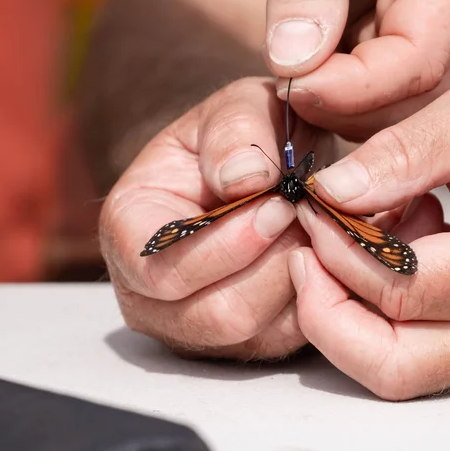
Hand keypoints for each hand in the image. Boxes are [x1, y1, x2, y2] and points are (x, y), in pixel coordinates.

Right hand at [98, 78, 336, 359]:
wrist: (270, 165)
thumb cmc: (244, 135)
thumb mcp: (239, 107)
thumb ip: (237, 132)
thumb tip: (245, 180)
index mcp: (128, 231)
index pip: (162, 271)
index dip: (226, 243)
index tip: (279, 202)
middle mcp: (150, 295)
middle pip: (219, 313)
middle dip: (274, 261)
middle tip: (307, 214)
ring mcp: (197, 328)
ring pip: (259, 332)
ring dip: (299, 276)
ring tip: (314, 227)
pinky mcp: (249, 343)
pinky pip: (291, 336)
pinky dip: (315, 294)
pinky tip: (321, 251)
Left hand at [227, 0, 449, 139]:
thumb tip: (295, 67)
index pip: (422, 58)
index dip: (357, 89)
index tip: (294, 88)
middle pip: (421, 90)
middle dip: (352, 104)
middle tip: (285, 92)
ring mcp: (438, 18)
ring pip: (401, 98)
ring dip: (344, 103)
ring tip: (289, 79)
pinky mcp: (404, 30)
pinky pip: (378, 84)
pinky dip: (338, 91)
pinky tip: (303, 74)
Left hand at [286, 66, 449, 398]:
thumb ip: (398, 156)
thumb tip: (328, 195)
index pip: (397, 289)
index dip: (336, 250)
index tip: (312, 206)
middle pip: (393, 368)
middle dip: (326, 317)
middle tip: (307, 252)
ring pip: (404, 369)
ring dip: (355, 313)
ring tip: (359, 235)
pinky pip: (428, 347)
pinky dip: (390, 308)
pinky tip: (396, 244)